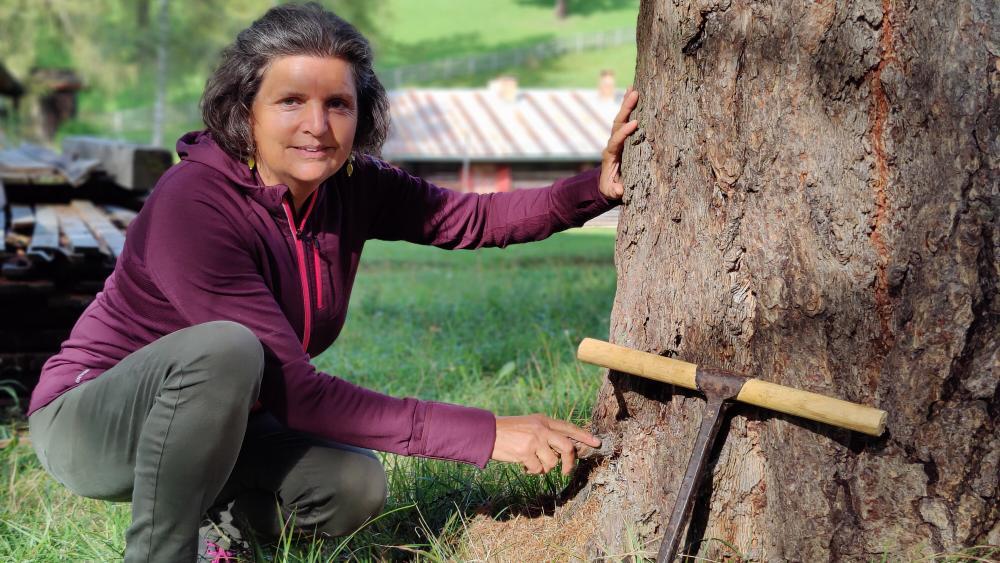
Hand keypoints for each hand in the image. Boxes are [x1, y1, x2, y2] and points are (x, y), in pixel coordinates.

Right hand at [491, 414, 601, 474]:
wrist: (488, 433)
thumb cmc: (508, 432)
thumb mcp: (529, 426)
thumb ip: (545, 434)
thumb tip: (563, 451)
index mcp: (543, 420)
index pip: (569, 427)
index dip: (584, 436)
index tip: (596, 443)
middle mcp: (542, 429)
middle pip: (568, 447)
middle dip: (570, 462)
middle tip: (566, 471)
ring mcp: (535, 440)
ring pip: (553, 462)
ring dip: (544, 468)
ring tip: (533, 464)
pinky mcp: (526, 452)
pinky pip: (538, 469)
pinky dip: (532, 471)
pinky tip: (524, 466)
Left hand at [599, 85, 639, 200]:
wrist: (608, 184)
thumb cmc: (612, 189)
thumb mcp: (612, 193)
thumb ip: (615, 191)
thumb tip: (620, 189)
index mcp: (611, 155)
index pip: (617, 140)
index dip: (624, 132)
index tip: (635, 124)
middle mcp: (613, 144)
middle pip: (618, 123)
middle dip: (626, 109)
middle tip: (634, 94)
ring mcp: (618, 139)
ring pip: (622, 119)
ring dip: (627, 104)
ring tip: (634, 88)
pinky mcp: (623, 137)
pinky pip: (626, 120)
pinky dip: (630, 107)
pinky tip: (635, 93)